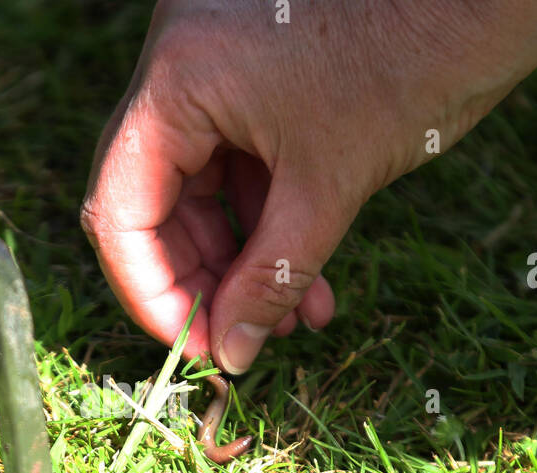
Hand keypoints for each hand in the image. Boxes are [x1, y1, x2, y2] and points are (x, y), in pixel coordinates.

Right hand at [81, 0, 536, 372]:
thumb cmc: (416, 57)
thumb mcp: (332, 185)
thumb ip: (271, 277)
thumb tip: (232, 352)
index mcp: (179, 78)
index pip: (120, 208)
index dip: (150, 291)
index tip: (193, 346)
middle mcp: (181, 64)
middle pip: (152, 200)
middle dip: (201, 280)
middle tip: (241, 339)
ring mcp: (215, 64)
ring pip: (200, 189)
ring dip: (243, 261)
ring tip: (293, 318)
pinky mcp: (254, 71)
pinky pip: (238, 160)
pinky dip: (267, 220)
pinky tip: (307, 279)